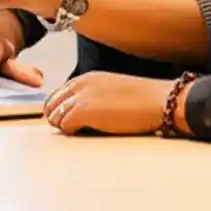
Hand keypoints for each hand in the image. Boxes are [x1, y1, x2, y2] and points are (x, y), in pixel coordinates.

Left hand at [42, 71, 173, 135]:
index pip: (60, 93)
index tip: (67, 118)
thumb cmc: (142, 99)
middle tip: (70, 128)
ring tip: (79, 130)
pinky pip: (64, 126)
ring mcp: (80, 97)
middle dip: (57, 117)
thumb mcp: (112, 90)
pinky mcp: (83, 112)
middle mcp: (80, 84)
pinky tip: (84, 132)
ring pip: (54, 116)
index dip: (61, 108)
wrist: (157, 101)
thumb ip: (94, 96)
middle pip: (52, 104)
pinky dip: (71, 132)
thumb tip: (82, 111)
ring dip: (64, 126)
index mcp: (87, 78)